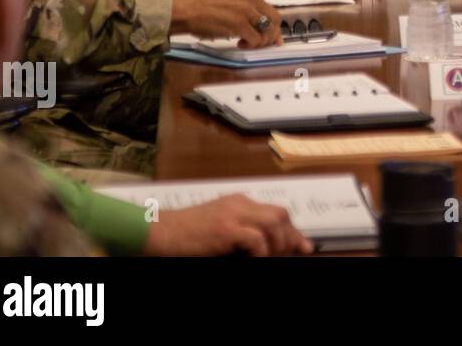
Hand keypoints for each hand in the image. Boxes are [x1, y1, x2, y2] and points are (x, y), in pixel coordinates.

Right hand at [144, 194, 312, 255]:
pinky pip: (256, 237)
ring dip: (279, 242)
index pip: (276, 212)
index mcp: (239, 203)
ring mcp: (232, 214)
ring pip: (274, 222)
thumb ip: (241, 232)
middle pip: (280, 214)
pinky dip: (262, 250)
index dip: (292, 230)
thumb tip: (265, 247)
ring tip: (273, 257)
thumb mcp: (219, 229)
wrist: (157, 233)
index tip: (303, 246)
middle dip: (291, 235)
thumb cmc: (184, 235)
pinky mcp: (224, 229)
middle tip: (293, 253)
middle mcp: (239, 204)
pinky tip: (258, 259)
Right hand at [170, 0, 282, 47]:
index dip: (274, 28)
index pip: (272, 11)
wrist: (187, 12)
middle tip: (258, 44)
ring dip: (258, 42)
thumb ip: (250, 14)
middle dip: (270, 36)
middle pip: (274, 21)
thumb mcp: (233, 5)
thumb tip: (267, 31)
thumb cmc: (205, 10)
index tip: (272, 39)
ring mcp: (246, 10)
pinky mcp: (239, 23)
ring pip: (266, 32)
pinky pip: (255, 39)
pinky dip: (250, 45)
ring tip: (245, 43)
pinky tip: (239, 43)